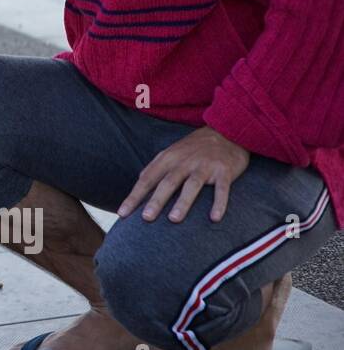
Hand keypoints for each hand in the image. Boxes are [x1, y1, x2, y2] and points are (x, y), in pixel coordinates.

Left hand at [117, 126, 250, 222]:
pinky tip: (214, 218)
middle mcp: (184, 162)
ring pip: (192, 185)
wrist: (226, 130)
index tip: (122, 213)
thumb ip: (156, 167)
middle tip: (146, 218)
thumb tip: (139, 181)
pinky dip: (219, 203)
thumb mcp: (171, 152)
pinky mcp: (224, 171)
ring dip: (183, 202)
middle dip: (156, 200)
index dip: (134, 196)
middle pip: (167, 182)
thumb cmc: (194, 148)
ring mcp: (205, 166)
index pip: (147, 179)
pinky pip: (221, 189)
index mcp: (168, 158)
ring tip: (174, 219)